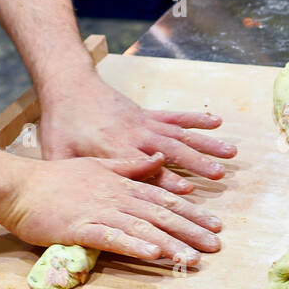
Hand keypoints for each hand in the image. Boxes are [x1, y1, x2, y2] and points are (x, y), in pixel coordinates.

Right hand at [0, 156, 223, 264]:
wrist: (18, 186)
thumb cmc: (55, 179)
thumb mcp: (97, 165)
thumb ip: (130, 165)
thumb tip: (158, 159)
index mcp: (122, 184)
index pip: (165, 198)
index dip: (192, 212)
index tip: (215, 224)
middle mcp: (117, 196)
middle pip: (161, 214)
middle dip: (191, 230)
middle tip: (216, 245)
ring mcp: (100, 211)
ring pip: (143, 227)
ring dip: (171, 243)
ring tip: (194, 257)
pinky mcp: (81, 227)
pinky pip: (113, 237)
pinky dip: (135, 245)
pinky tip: (154, 255)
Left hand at [39, 74, 236, 194]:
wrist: (68, 86)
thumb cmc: (61, 125)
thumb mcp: (58, 153)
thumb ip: (73, 175)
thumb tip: (76, 202)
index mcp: (114, 149)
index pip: (144, 168)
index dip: (165, 179)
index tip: (187, 190)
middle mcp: (135, 136)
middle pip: (171, 151)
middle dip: (197, 163)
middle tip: (219, 174)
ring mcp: (144, 124)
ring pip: (180, 135)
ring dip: (206, 143)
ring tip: (231, 153)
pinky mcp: (148, 114)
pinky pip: (176, 117)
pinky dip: (197, 119)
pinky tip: (218, 123)